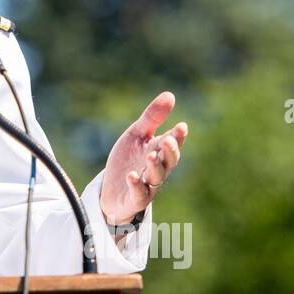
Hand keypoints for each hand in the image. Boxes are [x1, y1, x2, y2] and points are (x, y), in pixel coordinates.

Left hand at [100, 91, 187, 224]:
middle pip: (169, 161)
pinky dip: (136, 185)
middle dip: (170, 151)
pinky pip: (139, 194)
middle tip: (168, 140)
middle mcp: (157, 169)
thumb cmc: (128, 160)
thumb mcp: (136, 136)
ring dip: (155, 167)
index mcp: (159, 151)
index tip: (181, 127)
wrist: (112, 190)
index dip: (177, 137)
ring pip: (156, 177)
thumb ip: (152, 118)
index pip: (172, 143)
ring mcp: (148, 185)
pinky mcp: (135, 199)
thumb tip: (170, 94)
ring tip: (150, 156)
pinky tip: (132, 175)